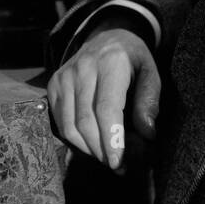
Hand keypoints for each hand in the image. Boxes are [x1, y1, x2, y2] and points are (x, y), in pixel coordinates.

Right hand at [48, 22, 158, 169]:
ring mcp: (64, 76)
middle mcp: (83, 67)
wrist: (106, 37)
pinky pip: (60, 122)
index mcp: (111, 62)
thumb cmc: (132, 60)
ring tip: (106, 158)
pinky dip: (74, 141)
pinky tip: (91, 146)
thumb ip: (149, 101)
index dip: (111, 139)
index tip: (118, 162)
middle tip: (119, 167)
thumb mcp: (151, 73)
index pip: (106, 108)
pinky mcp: (54, 85)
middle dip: (101, 151)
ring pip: (69, 126)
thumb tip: (147, 133)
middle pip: (85, 121)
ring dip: (87, 150)